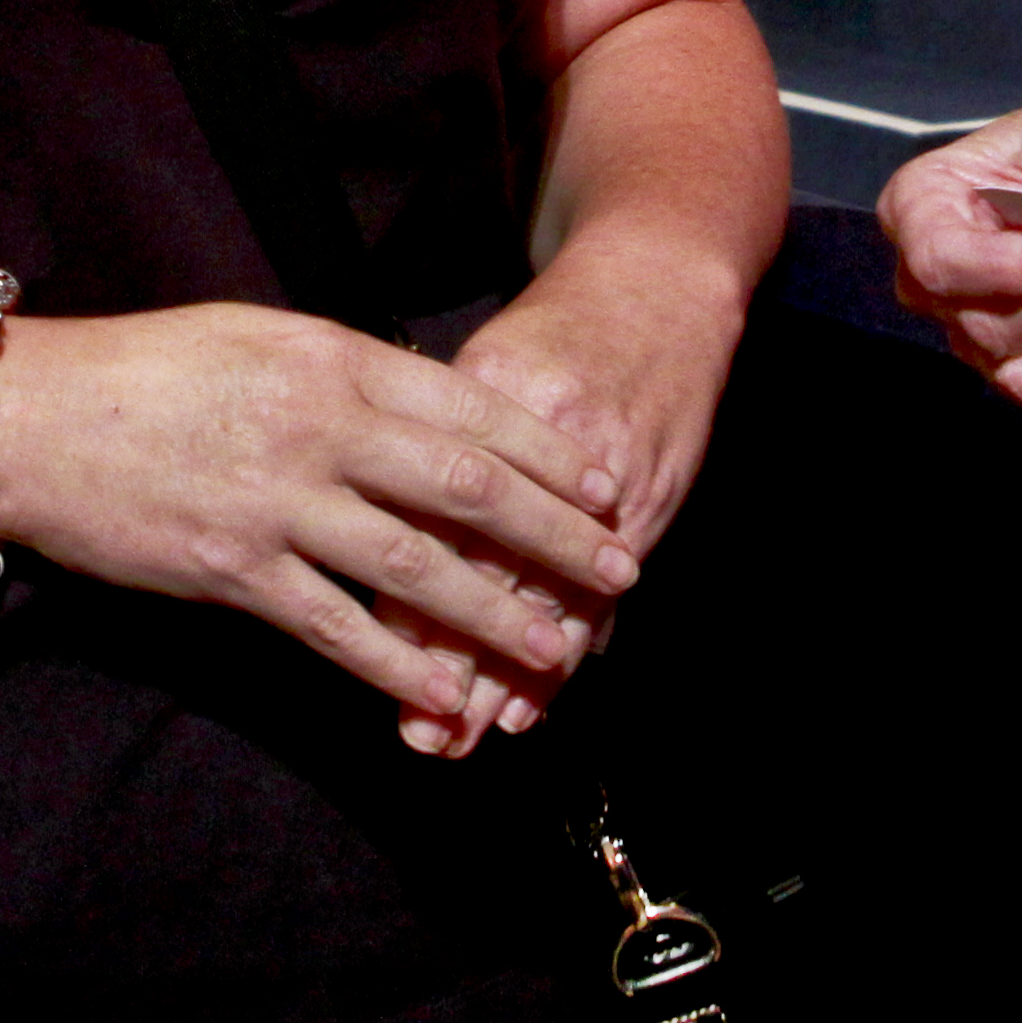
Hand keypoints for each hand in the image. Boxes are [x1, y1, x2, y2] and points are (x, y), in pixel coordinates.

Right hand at [0, 301, 640, 750]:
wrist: (36, 418)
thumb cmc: (151, 371)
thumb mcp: (262, 337)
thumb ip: (348, 371)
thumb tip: (431, 399)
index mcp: (332, 360)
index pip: (470, 408)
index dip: (548, 453)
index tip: (606, 482)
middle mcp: (317, 427)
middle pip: (466, 488)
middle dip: (555, 535)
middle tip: (621, 569)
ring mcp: (276, 502)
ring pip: (416, 567)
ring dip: (497, 611)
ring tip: (561, 646)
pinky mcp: (232, 571)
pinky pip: (334, 628)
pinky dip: (398, 664)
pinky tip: (447, 691)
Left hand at [379, 233, 754, 751]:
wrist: (660, 286)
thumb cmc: (552, 331)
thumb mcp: (479, 362)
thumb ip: (425, 435)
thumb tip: (360, 512)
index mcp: (482, 392)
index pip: (431, 510)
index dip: (400, 594)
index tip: (367, 662)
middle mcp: (543, 437)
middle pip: (487, 563)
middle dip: (452, 656)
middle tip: (417, 731)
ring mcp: (604, 473)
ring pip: (546, 589)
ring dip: (508, 672)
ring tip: (467, 736)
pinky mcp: (650, 496)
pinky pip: (602, 588)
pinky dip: (571, 647)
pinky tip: (538, 699)